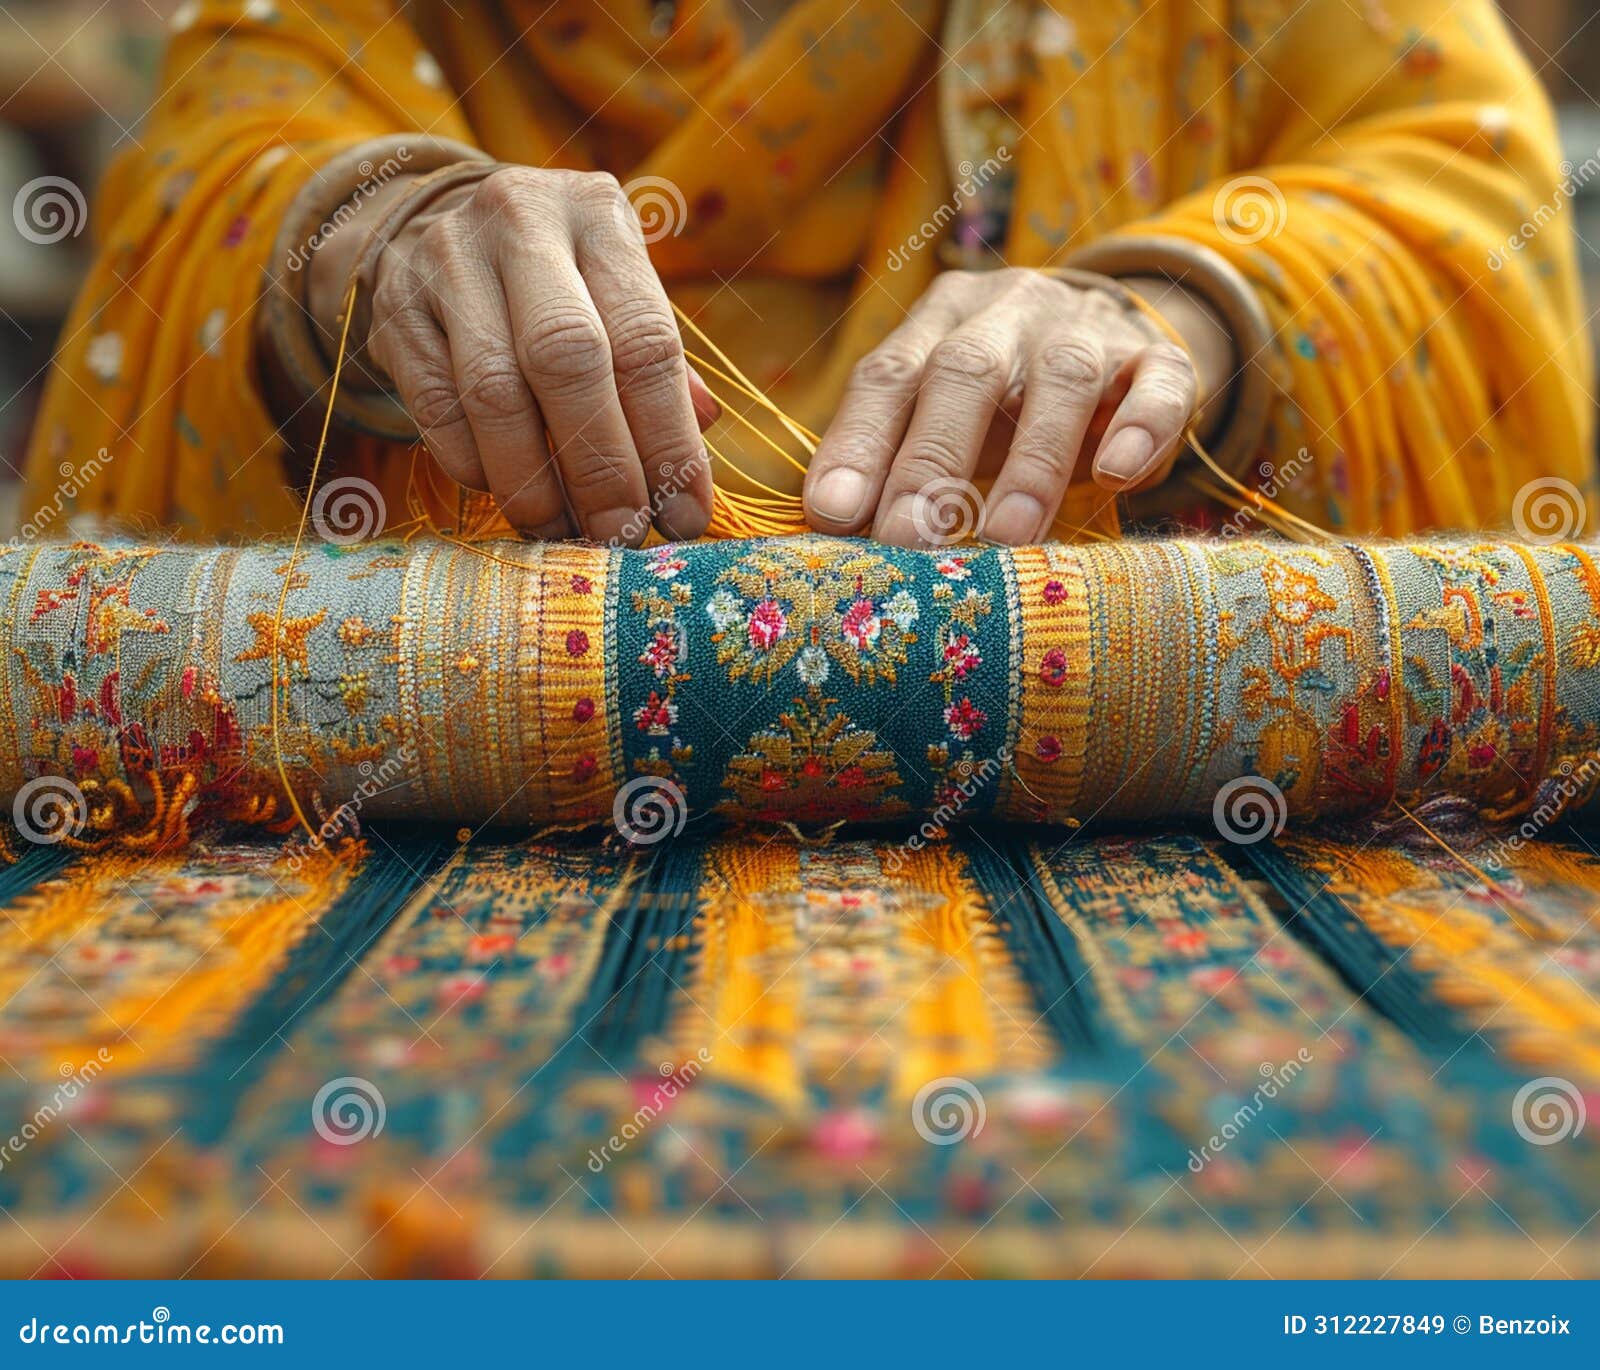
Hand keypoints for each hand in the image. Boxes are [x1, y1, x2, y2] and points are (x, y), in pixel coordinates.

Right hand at [352, 167, 718, 543]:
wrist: (429, 229)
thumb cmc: (557, 283)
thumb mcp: (616, 295)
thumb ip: (662, 365)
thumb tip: (703, 434)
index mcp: (598, 218)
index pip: (645, 341)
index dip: (669, 440)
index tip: (686, 515)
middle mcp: (521, 223)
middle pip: (567, 360)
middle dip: (601, 466)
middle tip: (620, 533)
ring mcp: (447, 262)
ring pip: (494, 392)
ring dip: (534, 482)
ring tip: (564, 531)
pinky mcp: (394, 310)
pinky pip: (437, 409)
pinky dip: (476, 466)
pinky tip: (506, 493)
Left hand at [803, 267, 1221, 545]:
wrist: (1114, 337)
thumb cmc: (1000, 400)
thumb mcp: (940, 413)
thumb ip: (891, 457)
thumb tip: (831, 536)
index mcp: (939, 322)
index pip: (888, 376)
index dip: (858, 444)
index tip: (834, 515)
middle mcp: (1008, 313)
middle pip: (963, 372)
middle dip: (931, 461)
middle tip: (905, 540)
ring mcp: (1087, 330)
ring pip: (1061, 380)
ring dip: (1031, 463)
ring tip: (1004, 537)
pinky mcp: (1158, 359)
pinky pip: (1158, 383)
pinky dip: (1140, 427)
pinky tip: (1119, 477)